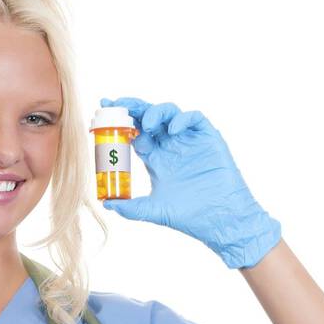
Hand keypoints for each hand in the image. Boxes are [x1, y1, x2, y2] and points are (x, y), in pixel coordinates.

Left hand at [99, 95, 281, 269]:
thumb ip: (131, 207)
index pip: (135, 133)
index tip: (104, 115)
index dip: (120, 122)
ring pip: (169, 113)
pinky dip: (182, 119)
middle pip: (148, 117)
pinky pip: (194, 118)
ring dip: (154, 112)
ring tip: (145, 123)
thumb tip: (106, 204)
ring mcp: (189, 140)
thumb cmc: (190, 216)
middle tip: (116, 104)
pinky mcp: (208, 138)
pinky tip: (171, 131)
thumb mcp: (154, 210)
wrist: (220, 219)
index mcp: (157, 158)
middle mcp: (171, 146)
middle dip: (132, 107)